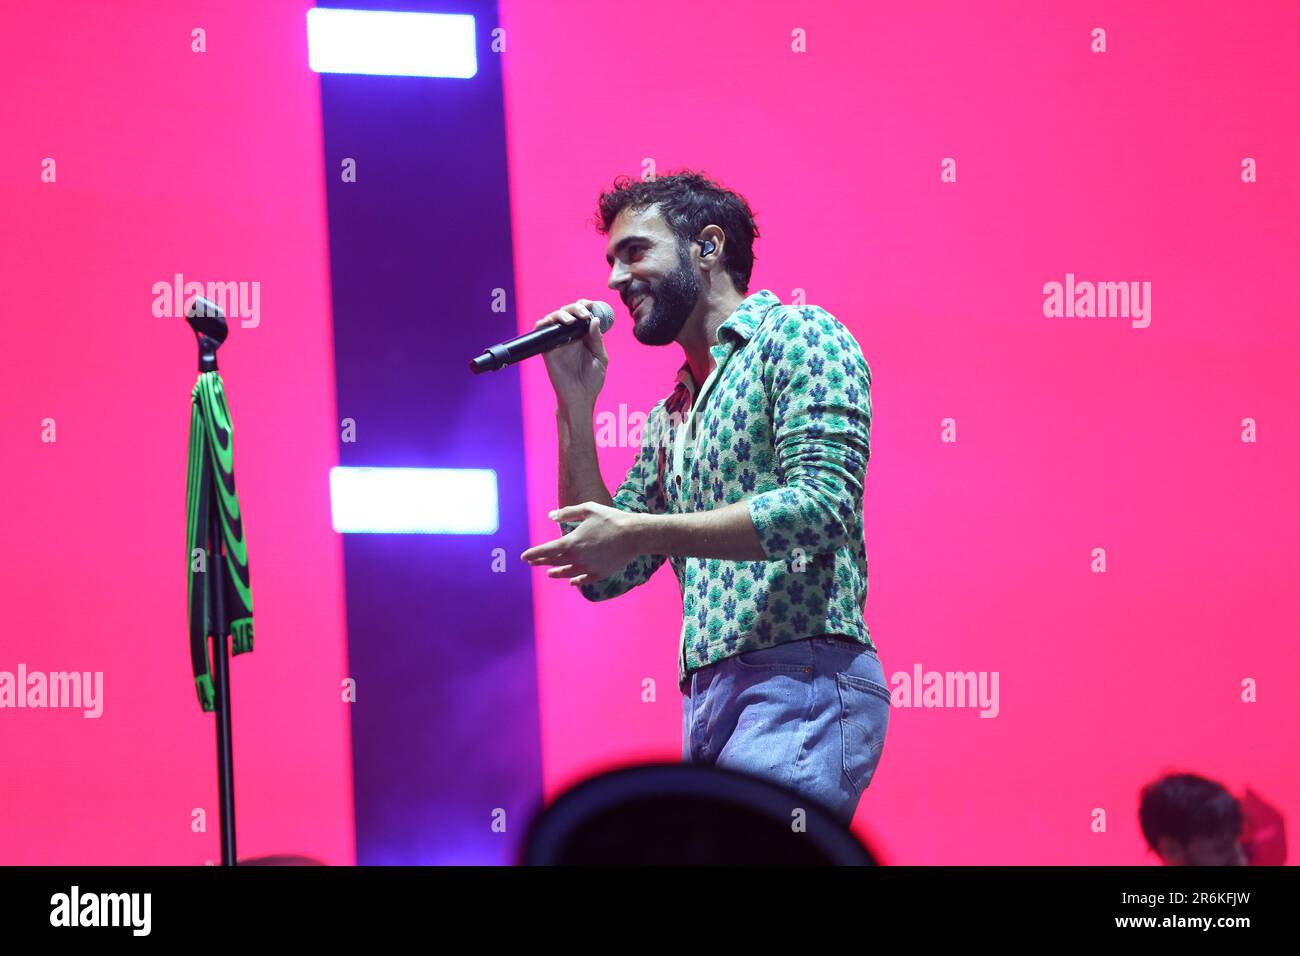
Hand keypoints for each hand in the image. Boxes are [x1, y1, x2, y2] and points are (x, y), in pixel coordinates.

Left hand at [520, 502, 641, 586]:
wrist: (634, 535)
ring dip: (556, 573)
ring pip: (567, 573)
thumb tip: (550, 516)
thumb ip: (567, 513)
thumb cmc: (610, 519)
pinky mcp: (600, 573)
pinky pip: (584, 580)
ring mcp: (588, 568)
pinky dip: (576, 581)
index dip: (533, 554)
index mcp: (571, 542)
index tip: (523, 557)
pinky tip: (572, 582)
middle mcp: (577, 558)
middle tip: (532, 563)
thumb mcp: (587, 509)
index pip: (546, 551)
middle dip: (541, 562)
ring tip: (549, 573)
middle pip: (554, 562)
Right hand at [535, 300, 607, 411]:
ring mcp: (558, 341)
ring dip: (562, 314)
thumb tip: (595, 320)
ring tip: (571, 321)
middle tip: (584, 313)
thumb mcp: (600, 358)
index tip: (592, 304)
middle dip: (576, 308)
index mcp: (585, 336)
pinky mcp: (547, 348)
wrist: (579, 397)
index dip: (586, 305)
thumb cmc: (592, 380)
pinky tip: (555, 323)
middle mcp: (571, 335)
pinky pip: (541, 330)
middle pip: (569, 312)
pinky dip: (545, 323)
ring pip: (555, 318)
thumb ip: (597, 339)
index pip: (583, 314)